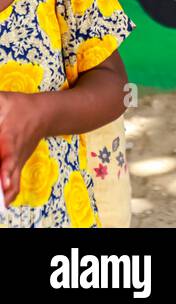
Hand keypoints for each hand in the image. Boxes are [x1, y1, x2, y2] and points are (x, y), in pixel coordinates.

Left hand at [0, 91, 46, 207]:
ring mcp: (18, 162)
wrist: (44, 114)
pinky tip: (2, 203)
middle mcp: (16, 154)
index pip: (8, 155)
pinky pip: (14, 186)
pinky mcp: (17, 167)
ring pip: (12, 184)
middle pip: (8, 174)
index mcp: (11, 137)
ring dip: (4, 195)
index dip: (6, 170)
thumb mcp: (3, 100)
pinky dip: (8, 195)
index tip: (3, 183)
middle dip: (3, 186)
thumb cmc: (19, 106)